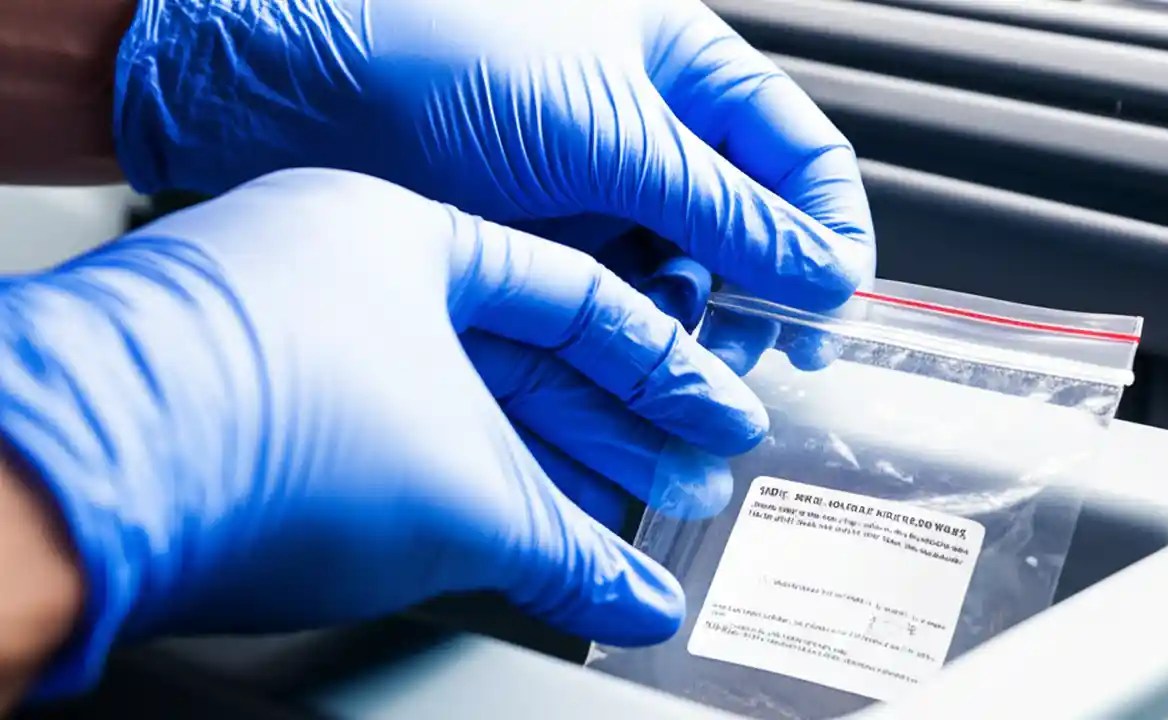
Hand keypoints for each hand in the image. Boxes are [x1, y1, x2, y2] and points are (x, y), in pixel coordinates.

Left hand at [0, 169, 763, 696]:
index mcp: (402, 232)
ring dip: (532, 468)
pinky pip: (379, 435)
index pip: (575, 299)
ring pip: (443, 401)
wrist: (72, 489)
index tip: (713, 419)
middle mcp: (335, 266)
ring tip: (608, 521)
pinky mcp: (232, 404)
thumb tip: (637, 598)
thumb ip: (569, 549)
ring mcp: (278, 332)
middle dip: (607, 428)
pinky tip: (498, 532)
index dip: (662, 370)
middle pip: (513, 354)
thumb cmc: (263, 427)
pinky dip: (445, 486)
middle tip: (677, 481)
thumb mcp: (461, 491)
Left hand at [114, 0, 874, 365]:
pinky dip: (626, 340)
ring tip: (684, 368)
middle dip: (758, 295)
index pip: (798, 154)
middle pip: (743, 227)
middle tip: (756, 357)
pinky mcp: (538, 242)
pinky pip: (610, 301)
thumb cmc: (435, 51)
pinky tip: (626, 371)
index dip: (828, 232)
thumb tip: (821, 271)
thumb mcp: (609, 134)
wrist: (285, 77)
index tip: (832, 311)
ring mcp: (588, 189)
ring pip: (677, 275)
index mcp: (681, 65)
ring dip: (690, 328)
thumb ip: (724, 209)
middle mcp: (643, 129)